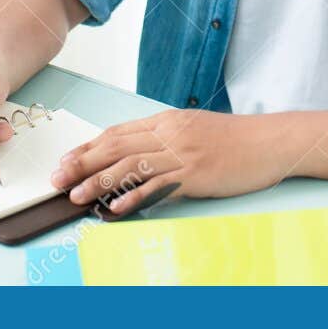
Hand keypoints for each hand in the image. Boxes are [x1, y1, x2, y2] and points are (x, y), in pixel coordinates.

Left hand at [49, 109, 293, 215]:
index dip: (88, 147)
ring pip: (130, 165)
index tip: (66, 159)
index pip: (117, 132)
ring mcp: (183, 154)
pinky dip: (132, 196)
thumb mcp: (194, 131)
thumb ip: (165, 139)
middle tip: (56, 177)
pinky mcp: (196, 174)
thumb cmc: (235, 140)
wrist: (271, 142)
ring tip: (75, 194)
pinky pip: (157, 186)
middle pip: (116, 146)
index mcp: (168, 121)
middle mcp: (170, 134)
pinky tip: (115, 207)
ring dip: (98, 181)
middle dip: (82, 163)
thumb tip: (135, 155)